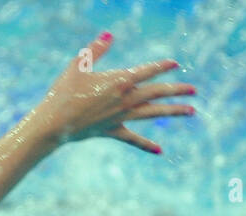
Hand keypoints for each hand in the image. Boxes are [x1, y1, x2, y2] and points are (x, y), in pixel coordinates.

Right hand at [31, 33, 195, 153]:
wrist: (52, 125)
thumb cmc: (62, 93)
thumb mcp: (77, 66)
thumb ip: (96, 49)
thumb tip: (109, 35)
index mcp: (119, 81)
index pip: (147, 71)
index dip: (162, 66)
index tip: (174, 64)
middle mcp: (125, 99)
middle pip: (157, 92)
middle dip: (177, 90)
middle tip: (193, 90)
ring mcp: (120, 117)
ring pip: (153, 113)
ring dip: (173, 111)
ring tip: (191, 111)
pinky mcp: (112, 130)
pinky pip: (132, 138)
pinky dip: (146, 144)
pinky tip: (160, 150)